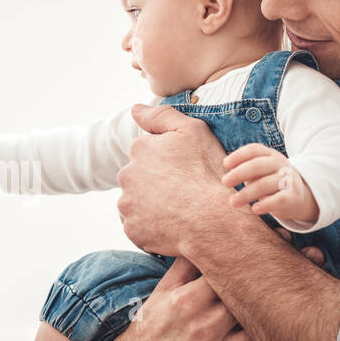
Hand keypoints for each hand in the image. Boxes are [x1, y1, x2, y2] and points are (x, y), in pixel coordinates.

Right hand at [105, 234, 325, 340]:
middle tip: (315, 265)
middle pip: (251, 302)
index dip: (259, 258)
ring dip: (284, 322)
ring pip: (258, 337)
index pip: (230, 274)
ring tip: (312, 306)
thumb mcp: (162, 292)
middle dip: (281, 284)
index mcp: (189, 301)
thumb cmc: (151, 326)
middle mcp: (202, 328)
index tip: (286, 242)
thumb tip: (204, 235)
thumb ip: (185, 266)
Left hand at [116, 103, 229, 255]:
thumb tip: (134, 110)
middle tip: (184, 191)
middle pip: (140, 177)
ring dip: (152, 204)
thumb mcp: (192, 131)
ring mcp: (127, 206)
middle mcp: (126, 176)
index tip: (186, 170)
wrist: (213, 220)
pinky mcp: (133, 231)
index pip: (148, 152)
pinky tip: (173, 224)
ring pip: (138, 202)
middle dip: (157, 182)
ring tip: (180, 209)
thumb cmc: (206, 173)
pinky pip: (140, 226)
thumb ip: (161, 116)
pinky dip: (153, 226)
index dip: (169, 161)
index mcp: (139, 149)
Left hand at [221, 143, 319, 224]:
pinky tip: (254, 209)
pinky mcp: (293, 196)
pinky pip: (279, 199)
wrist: (297, 197)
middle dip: (239, 173)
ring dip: (247, 193)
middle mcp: (280, 164)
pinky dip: (266, 204)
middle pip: (258, 165)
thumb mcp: (258, 172)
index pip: (254, 150)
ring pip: (266, 183)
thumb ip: (244, 169)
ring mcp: (288, 179)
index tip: (225, 164)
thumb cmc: (270, 182)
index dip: (239, 155)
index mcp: (270, 155)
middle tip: (224, 182)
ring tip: (233, 202)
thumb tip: (228, 169)